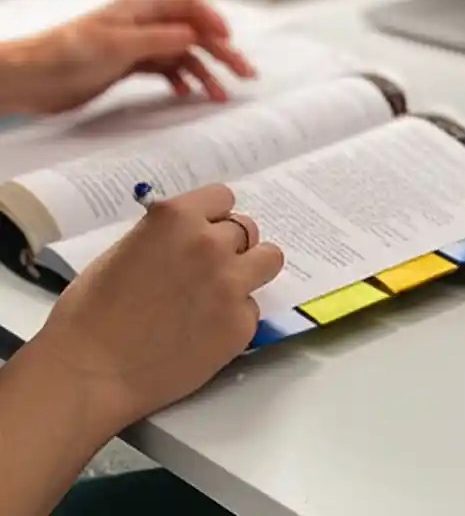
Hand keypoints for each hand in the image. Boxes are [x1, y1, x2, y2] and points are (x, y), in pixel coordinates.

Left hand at [0, 0, 255, 114]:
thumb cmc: (65, 54)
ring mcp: (138, 46)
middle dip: (222, 52)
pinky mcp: (130, 66)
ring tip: (221, 94)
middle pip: (193, 33)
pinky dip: (182, 81)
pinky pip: (167, 70)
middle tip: (245, 73)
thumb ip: (162, 38)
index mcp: (141, 9)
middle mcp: (143, 24)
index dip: (215, 22)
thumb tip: (199, 35)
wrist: (30, 79)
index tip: (230, 43)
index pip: (190, 7)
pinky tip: (188, 93)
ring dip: (205, 73)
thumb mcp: (119, 44)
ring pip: (184, 56)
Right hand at [27, 185, 283, 429]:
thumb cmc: (89, 313)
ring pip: (269, 260)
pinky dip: (235, 316)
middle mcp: (212, 245)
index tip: (203, 232)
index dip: (212, 216)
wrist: (91, 372)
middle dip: (230, 246)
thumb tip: (185, 238)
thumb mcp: (123, 252)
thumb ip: (164, 237)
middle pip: (246, 230)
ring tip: (223, 292)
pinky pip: (252, 307)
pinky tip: (205, 332)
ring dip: (250, 270)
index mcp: (177, 219)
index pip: (222, 198)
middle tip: (207, 270)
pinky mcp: (242, 323)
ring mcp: (232, 285)